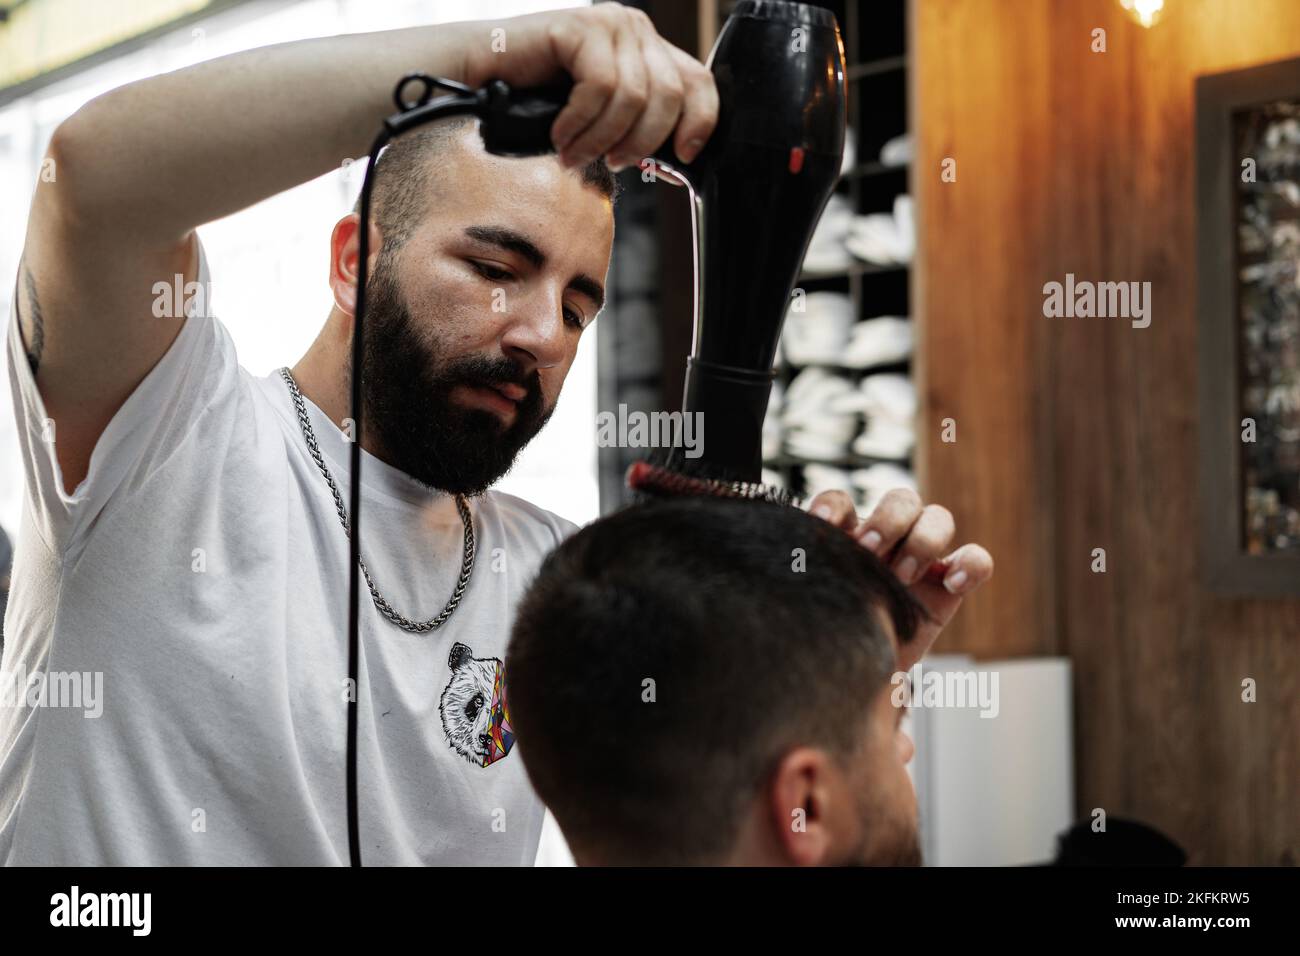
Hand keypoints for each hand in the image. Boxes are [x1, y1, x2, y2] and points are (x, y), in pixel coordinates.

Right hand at [457, 3, 718, 169]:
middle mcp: (635, 29)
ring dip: (602, 138)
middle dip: (641, 141)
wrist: (481, 82)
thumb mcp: (607, 121)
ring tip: (574, 152)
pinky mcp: (582, 24)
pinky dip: (580, 121)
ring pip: (634, 97)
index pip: (698, 82)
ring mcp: (610, 22)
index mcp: (649, 50)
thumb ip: (643, 127)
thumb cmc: (539, 106)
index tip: (683, 156)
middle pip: (669, 95)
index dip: (699, 123)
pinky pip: (600, 86)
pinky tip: (560, 133)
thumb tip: (679, 159)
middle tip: (612, 162)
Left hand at [806, 488, 993, 671]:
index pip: (842, 502)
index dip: (833, 507)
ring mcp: (923, 559)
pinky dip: (971, 564)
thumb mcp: (816, 612)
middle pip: (901, 499)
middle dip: (887, 520)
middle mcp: (888, 540)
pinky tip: (953, 585)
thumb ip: (809, 586)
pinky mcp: (953, 584)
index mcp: (846, 537)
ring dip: (923, 540)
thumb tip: (791, 571)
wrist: (860, 679)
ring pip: (938, 517)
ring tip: (903, 577)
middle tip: (870, 551)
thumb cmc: (833, 639)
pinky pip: (977, 558)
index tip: (820, 526)